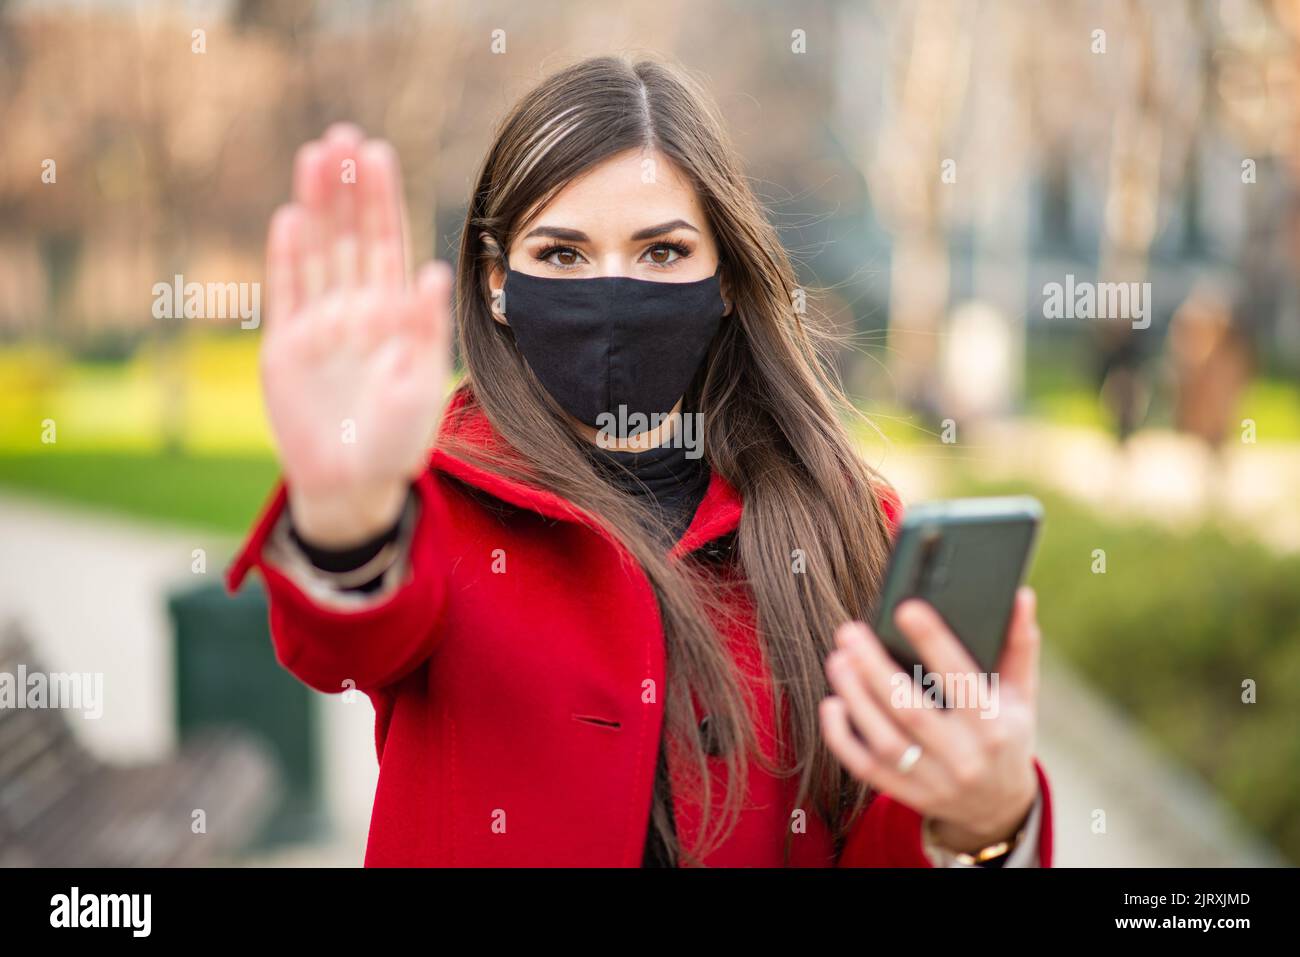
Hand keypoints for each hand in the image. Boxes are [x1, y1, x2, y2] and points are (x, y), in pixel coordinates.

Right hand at [261, 124, 452, 544]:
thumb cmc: (398, 438)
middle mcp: (356, 309)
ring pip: (316, 252)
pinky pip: (286, 293)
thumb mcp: (423, 383)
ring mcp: (319, 324)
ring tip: (313, 156)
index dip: (382, 199)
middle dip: (346, 187)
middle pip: (349, 235)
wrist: (354, 484)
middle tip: (343, 136)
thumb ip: (426, 328)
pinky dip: (287, 259)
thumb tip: (435, 272)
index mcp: (395, 313)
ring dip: (315, 206)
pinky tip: (290, 219)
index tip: (379, 152)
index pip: (388, 242)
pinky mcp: (286, 348)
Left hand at [819, 587, 1041, 852]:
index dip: (934, 643)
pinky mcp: (906, 793)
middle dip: (875, 669)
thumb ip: (1018, 646)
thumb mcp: (1020, 695)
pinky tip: (832, 704)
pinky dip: (842, 738)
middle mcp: (963, 758)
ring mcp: (932, 781)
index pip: (961, 680)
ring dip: (855, 698)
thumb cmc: (1006, 735)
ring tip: (838, 660)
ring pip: (884, 740)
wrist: (998, 806)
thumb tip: (1020, 595)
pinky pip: (864, 768)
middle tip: (850, 632)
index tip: (906, 608)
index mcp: (993, 726)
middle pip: (910, 711)